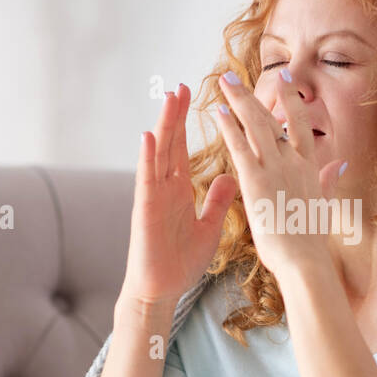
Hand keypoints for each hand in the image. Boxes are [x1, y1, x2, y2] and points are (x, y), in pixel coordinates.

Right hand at [120, 83, 237, 307]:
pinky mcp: (146, 210)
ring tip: (169, 98)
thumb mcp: (209, 227)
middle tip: (182, 86)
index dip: (190, 125)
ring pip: (159, 154)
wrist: (163, 291)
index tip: (199, 99)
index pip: (185, 151)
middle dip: (176, 115)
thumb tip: (231, 177)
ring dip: (164, 125)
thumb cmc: (182, 263)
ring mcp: (154, 196)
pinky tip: (148, 136)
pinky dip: (147, 157)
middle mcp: (165, 189)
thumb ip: (217, 201)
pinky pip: (147, 180)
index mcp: (180, 191)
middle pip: (171, 144)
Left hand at [214, 69, 347, 281]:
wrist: (305, 261)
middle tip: (235, 76)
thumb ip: (329, 180)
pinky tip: (217, 112)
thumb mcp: (324, 205)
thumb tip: (341, 164)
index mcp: (309, 168)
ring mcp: (275, 169)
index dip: (291, 99)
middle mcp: (293, 162)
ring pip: (255, 126)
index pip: (300, 125)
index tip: (284, 76)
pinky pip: (240, 147)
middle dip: (253, 95)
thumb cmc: (312, 241)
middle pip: (272, 119)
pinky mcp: (255, 181)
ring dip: (238, 101)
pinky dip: (229, 127)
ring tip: (224, 82)